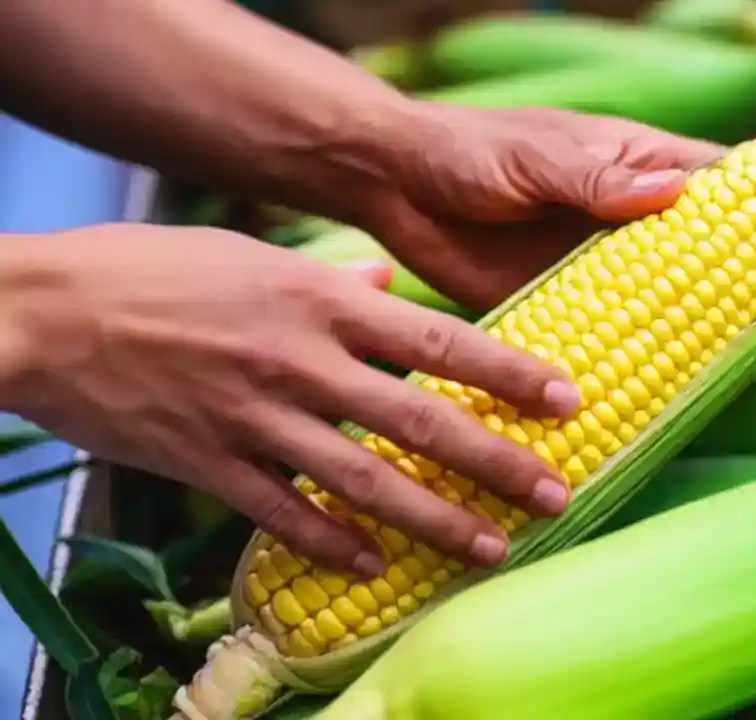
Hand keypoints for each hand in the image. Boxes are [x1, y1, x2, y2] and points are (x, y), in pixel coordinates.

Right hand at [0, 225, 585, 575]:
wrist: (44, 310)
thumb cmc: (153, 272)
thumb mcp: (254, 255)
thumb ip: (332, 280)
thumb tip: (388, 286)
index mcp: (320, 302)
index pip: (439, 341)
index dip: (510, 372)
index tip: (567, 399)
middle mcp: (302, 362)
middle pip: (421, 421)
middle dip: (495, 462)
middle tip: (554, 492)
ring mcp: (257, 418)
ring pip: (367, 481)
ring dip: (435, 521)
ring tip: (490, 548)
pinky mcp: (209, 464)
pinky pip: (284, 515)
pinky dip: (332, 544)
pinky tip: (372, 566)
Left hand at [366, 105, 755, 372]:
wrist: (396, 188)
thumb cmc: (470, 151)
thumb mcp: (536, 157)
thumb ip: (596, 177)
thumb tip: (671, 194)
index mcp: (636, 166)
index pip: (720, 189)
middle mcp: (629, 221)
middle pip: (710, 261)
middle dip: (755, 301)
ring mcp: (600, 269)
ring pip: (670, 307)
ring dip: (708, 342)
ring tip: (751, 381)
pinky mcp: (564, 308)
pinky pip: (613, 339)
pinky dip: (640, 367)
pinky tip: (668, 398)